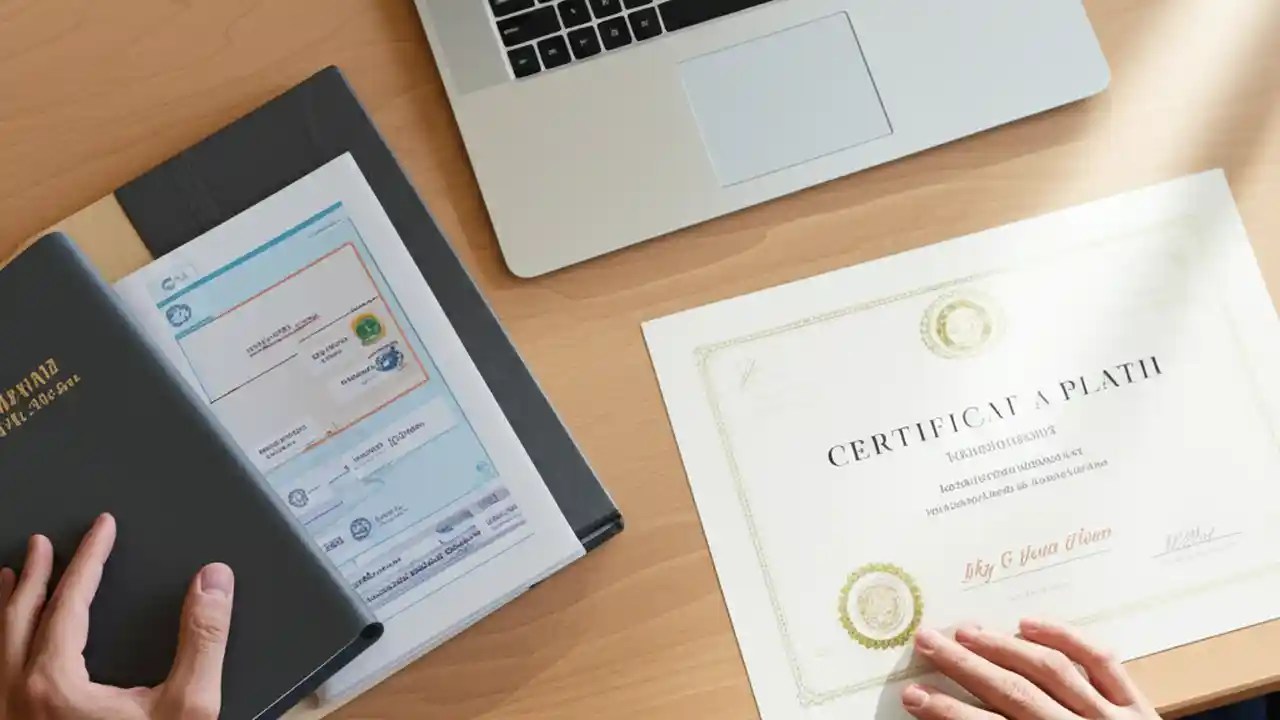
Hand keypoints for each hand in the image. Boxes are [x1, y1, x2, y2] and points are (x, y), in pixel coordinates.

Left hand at [0, 514, 234, 719]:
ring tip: (12, 579)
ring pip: (0, 646)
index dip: (89, 558)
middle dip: (36, 576)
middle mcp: (22, 700)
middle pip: (20, 619)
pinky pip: (0, 678)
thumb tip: (213, 582)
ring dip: (8, 607)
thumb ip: (203, 640)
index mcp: (56, 685)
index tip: (101, 529)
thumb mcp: (188, 707)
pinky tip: (11, 642)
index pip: (68, 603)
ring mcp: (12, 718)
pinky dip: (2, 644)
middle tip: (43, 545)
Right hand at [901, 619, 1159, 719]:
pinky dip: (1066, 637)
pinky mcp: (1139, 707)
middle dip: (965, 665)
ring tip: (966, 631)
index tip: (914, 696)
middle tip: (927, 642)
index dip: (948, 712)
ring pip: (1051, 669)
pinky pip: (1101, 662)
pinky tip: (1029, 624)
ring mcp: (1114, 717)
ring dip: (1004, 647)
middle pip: (1014, 691)